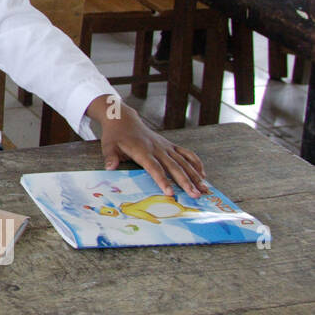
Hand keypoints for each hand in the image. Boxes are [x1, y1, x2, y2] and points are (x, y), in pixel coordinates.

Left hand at [90, 98, 207, 197]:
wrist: (124, 120)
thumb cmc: (115, 136)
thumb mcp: (108, 145)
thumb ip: (110, 157)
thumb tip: (110, 168)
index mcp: (142, 151)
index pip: (154, 168)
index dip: (163, 180)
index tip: (170, 193)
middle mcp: (157, 148)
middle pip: (174, 167)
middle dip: (186, 182)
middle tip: (196, 195)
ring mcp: (165, 146)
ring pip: (184, 162)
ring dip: (195, 175)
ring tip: (206, 189)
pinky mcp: (170, 145)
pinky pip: (186, 153)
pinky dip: (196, 163)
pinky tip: (203, 175)